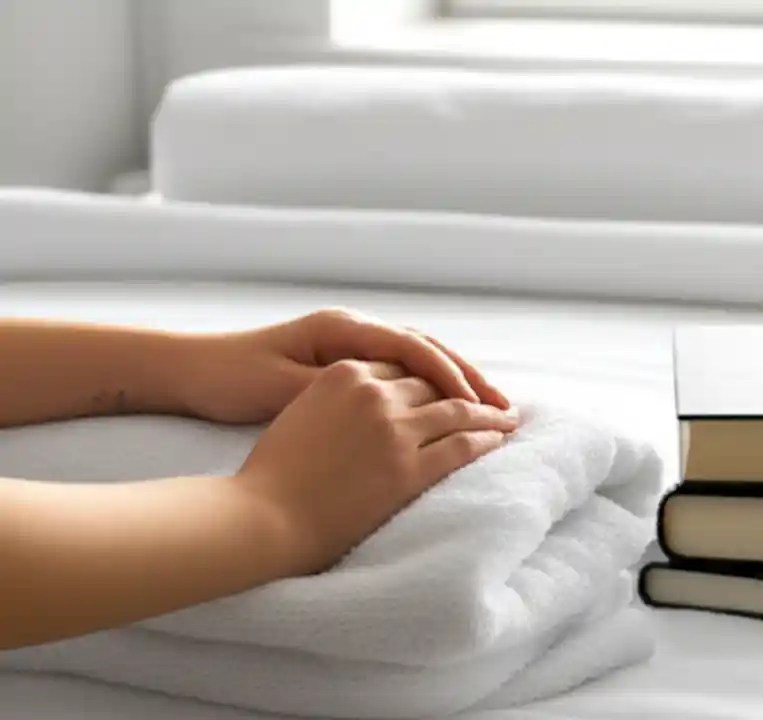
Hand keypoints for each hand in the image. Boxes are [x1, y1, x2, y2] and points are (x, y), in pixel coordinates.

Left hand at [177, 309, 508, 423]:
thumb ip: (336, 391)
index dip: (452, 376)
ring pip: (418, 359)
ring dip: (456, 383)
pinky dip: (430, 388)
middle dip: (469, 378)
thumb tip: (386, 401)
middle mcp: (351, 330)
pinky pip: (401, 372)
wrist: (191, 370)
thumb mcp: (282, 388)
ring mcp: (349, 345)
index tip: (481, 405)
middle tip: (504, 408)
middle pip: (427, 348)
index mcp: (342, 329)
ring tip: (489, 410)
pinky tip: (448, 411)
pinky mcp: (342, 364)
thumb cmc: (231, 378)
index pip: (414, 348)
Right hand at [235, 360, 519, 575]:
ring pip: (457, 411)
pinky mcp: (408, 469)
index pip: (401, 366)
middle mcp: (374, 394)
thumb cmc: (271, 474)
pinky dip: (486, 440)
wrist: (263, 516)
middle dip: (465, 390)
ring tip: (508, 417)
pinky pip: (461, 446)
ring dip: (488, 413)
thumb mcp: (300, 413)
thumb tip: (359, 407)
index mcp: (344, 375)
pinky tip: (500, 440)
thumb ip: (335, 400)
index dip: (430, 376)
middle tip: (492, 399)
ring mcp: (394, 431)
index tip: (450, 383)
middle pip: (433, 385)